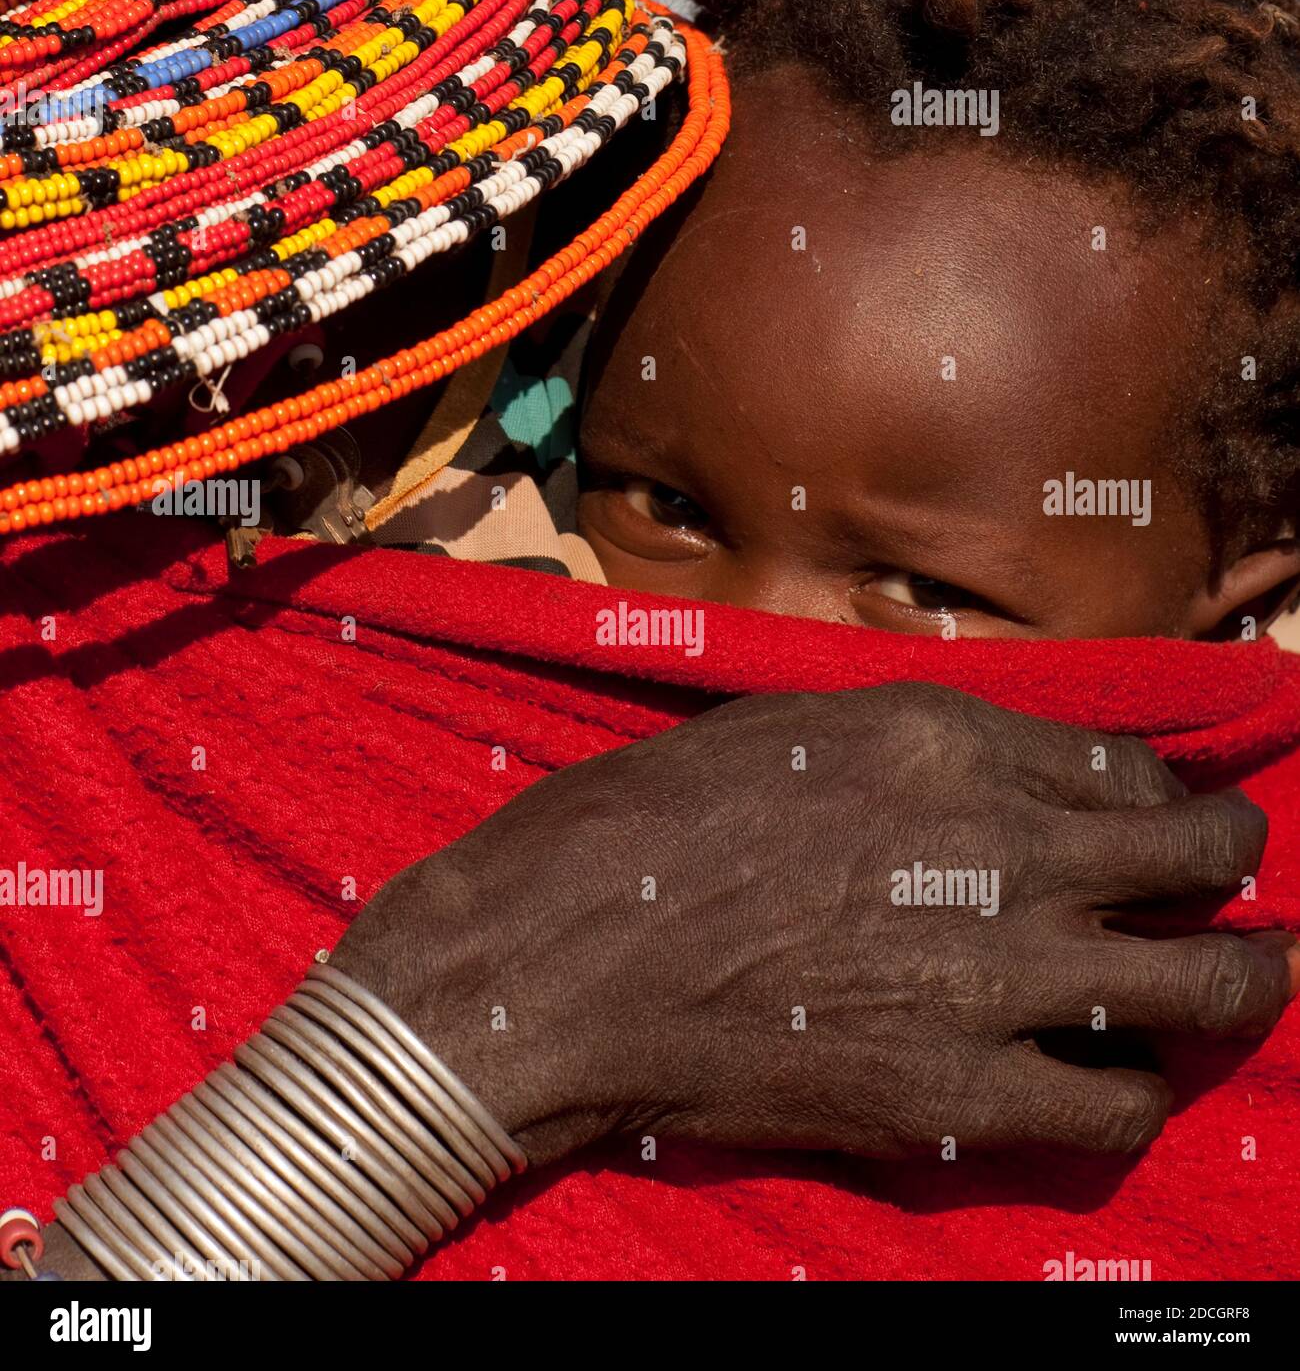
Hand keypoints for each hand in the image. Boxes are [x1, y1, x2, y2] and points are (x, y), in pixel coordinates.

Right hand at [332, 682, 1298, 1164]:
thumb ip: (909, 755)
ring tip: (1238, 981)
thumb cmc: (638, 828)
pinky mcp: (956, 1093)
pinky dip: (1129, 1087)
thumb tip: (999, 780)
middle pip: (1199, 854)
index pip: (1120, 759)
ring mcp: (991, 973)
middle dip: (1233, 861)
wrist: (549, 961)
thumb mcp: (779, 733)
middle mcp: (997, 842)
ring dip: (1235, 979)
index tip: (1148, 813)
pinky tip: (1100, 1074)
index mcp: (941, 739)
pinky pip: (1116, 1102)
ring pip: (1203, 985)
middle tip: (1235, 880)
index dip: (1148, 789)